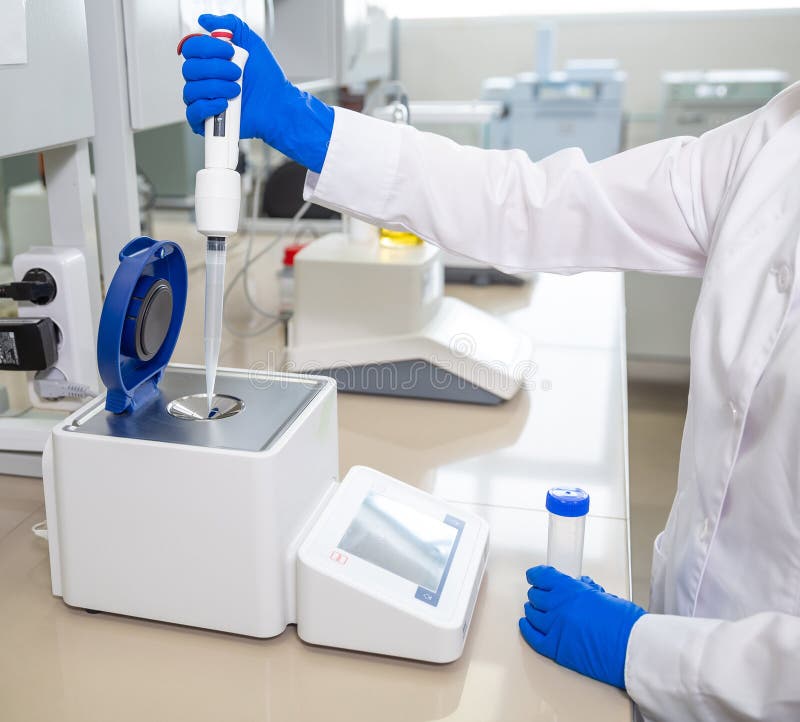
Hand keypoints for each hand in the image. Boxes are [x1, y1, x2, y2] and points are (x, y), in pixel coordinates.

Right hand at [180, 14, 333, 172]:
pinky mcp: (207, 121)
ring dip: (216, 87)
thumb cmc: (267, 79)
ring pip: (191, 91)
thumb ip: (231, 26)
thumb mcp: (252, 43)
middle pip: (189, 69)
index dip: (208, 47)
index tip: (230, 51)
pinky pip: (193, 113)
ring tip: (236, 90)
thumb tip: (205, 19)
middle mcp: (203, 80)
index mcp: (209, 61)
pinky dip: (206, 106)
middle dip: (216, 69)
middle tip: (237, 73)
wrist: (278, 106)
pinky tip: (224, 103)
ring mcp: (204, 100)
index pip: (191, 48)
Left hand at [519, 565, 645, 688]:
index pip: (543, 576)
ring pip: (532, 614)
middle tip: (540, 594)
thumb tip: (580, 586)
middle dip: (537, 594)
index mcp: (569, 589)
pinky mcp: (556, 648)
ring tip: (534, 609)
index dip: (537, 575)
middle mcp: (558, 606)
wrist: (631, 650)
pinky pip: (533, 637)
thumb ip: (586, 590)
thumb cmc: (625, 623)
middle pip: (535, 596)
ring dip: (532, 610)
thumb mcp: (604, 596)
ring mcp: (554, 627)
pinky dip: (527, 629)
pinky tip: (526, 624)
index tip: (535, 575)